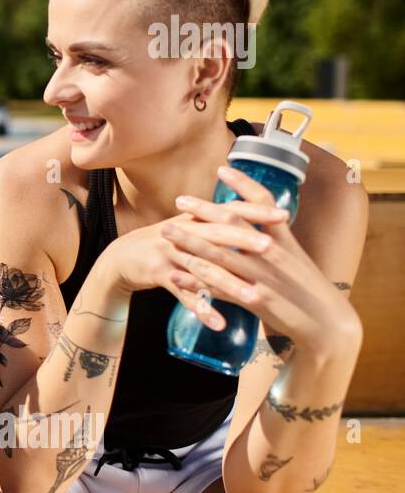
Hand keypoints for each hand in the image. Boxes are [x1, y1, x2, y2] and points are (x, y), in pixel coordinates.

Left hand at [158, 164, 360, 355]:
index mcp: (283, 238)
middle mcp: (272, 253)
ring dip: (189, 243)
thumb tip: (257, 218)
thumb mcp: (294, 256)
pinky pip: (218, 289)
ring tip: (165, 232)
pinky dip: (195, 282)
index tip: (221, 169)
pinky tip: (174, 276)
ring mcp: (262, 277)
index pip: (262, 203)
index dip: (243, 184)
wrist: (327, 324)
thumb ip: (273, 237)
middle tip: (179, 201)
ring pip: (219, 256)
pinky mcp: (255, 301)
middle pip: (232, 225)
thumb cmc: (308, 287)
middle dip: (203, 211)